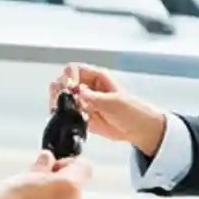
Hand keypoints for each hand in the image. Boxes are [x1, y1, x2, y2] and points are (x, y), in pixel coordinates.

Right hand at [49, 63, 167, 156]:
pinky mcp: (83, 116)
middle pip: (64, 82)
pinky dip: (64, 116)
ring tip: (62, 112)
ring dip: (60, 104)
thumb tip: (76, 91)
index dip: (68, 77)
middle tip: (60, 102)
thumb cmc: (131, 110)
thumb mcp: (114, 102)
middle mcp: (88, 87)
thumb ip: (94, 97)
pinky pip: (68, 113)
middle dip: (60, 91)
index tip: (69, 90)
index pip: (74, 69)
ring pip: (63, 98)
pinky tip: (67, 121)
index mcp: (97, 77)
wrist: (138, 129)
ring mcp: (84, 102)